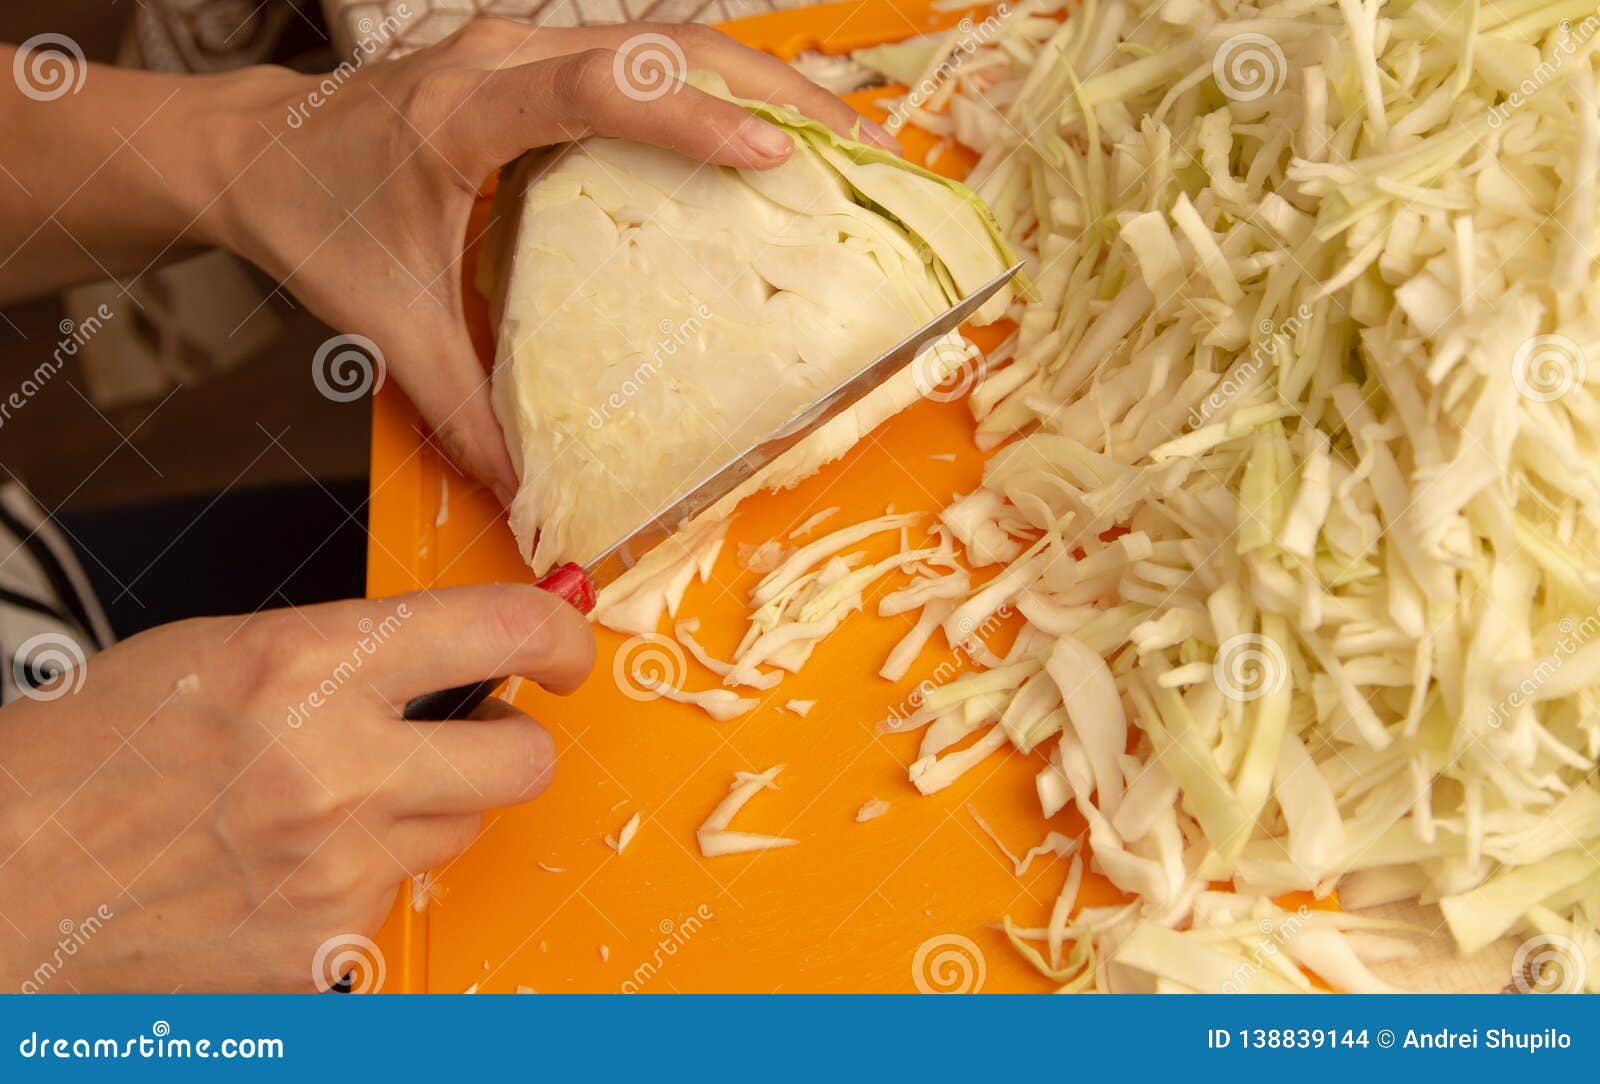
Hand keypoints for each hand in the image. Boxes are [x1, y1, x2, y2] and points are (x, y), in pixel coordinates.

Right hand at [0, 585, 592, 991]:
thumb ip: (350, 650)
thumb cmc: (88, 754)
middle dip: (514, 741)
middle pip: (523, 758)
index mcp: (309, 666)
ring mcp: (336, 868)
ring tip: (340, 800)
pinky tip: (291, 863)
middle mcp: (337, 768)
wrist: (2, 875)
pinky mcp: (325, 947)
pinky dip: (364, 879)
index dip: (558, 637)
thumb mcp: (223, 650)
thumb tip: (450, 656)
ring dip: (428, 811)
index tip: (564, 650)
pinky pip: (394, 900)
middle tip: (480, 732)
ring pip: (463, 832)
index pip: (502, 632)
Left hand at [198, 19, 895, 501]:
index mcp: (462, 112)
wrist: (255, 151)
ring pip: (664, 35)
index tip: (766, 155)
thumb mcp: (386, 319)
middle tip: (858, 145)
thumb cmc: (315, 218)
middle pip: (658, 42)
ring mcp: (522, 45)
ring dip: (759, 78)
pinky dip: (717, 85)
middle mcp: (500, 57)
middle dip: (769, 87)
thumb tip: (526, 491)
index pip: (591, 88)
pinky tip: (770, 125)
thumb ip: (459, 405)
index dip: (686, 115)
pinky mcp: (537, 58)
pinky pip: (644, 55)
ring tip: (844, 134)